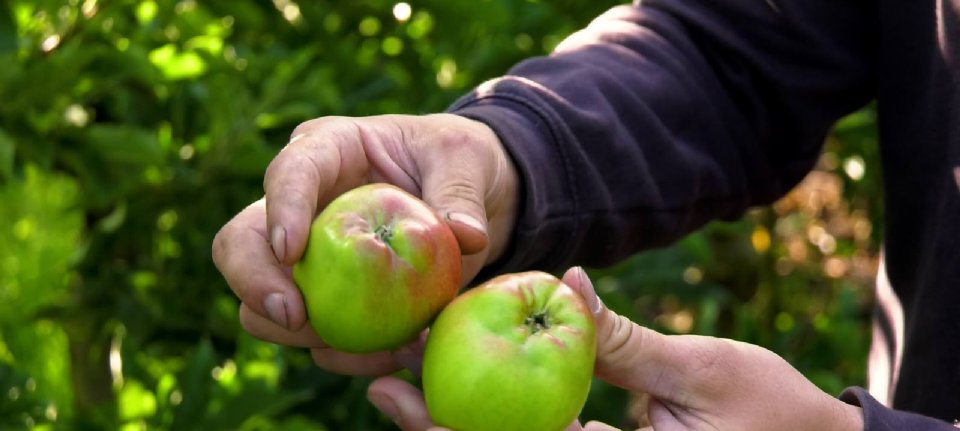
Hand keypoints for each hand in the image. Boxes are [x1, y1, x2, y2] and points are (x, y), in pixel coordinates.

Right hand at [212, 114, 518, 375]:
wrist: (473, 199)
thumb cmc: (461, 161)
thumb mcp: (470, 161)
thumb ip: (462, 195)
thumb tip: (467, 236)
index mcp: (329, 149)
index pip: (289, 172)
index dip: (281, 209)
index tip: (291, 250)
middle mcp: (301, 204)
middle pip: (241, 242)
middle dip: (256, 283)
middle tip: (295, 317)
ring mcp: (306, 256)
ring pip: (260, 301)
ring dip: (302, 334)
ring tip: (368, 347)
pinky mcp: (325, 298)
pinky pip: (312, 338)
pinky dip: (345, 355)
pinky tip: (392, 357)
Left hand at [366, 267, 864, 430]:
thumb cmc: (774, 412)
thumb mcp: (704, 371)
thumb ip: (625, 342)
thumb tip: (561, 286)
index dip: (442, 428)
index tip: (391, 388)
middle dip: (431, 425)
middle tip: (378, 379)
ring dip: (456, 417)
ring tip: (405, 372)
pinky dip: (500, 409)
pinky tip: (472, 372)